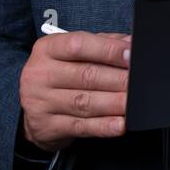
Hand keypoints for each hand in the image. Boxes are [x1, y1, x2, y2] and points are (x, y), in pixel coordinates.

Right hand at [19, 30, 130, 151]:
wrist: (30, 108)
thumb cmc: (60, 73)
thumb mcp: (73, 53)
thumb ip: (103, 44)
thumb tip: (131, 43)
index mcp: (48, 49)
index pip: (79, 45)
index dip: (108, 50)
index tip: (131, 55)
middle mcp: (41, 74)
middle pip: (85, 75)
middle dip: (117, 79)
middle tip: (139, 83)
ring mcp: (41, 102)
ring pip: (84, 102)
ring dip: (113, 103)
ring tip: (133, 102)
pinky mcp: (47, 127)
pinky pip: (81, 127)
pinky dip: (103, 126)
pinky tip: (120, 124)